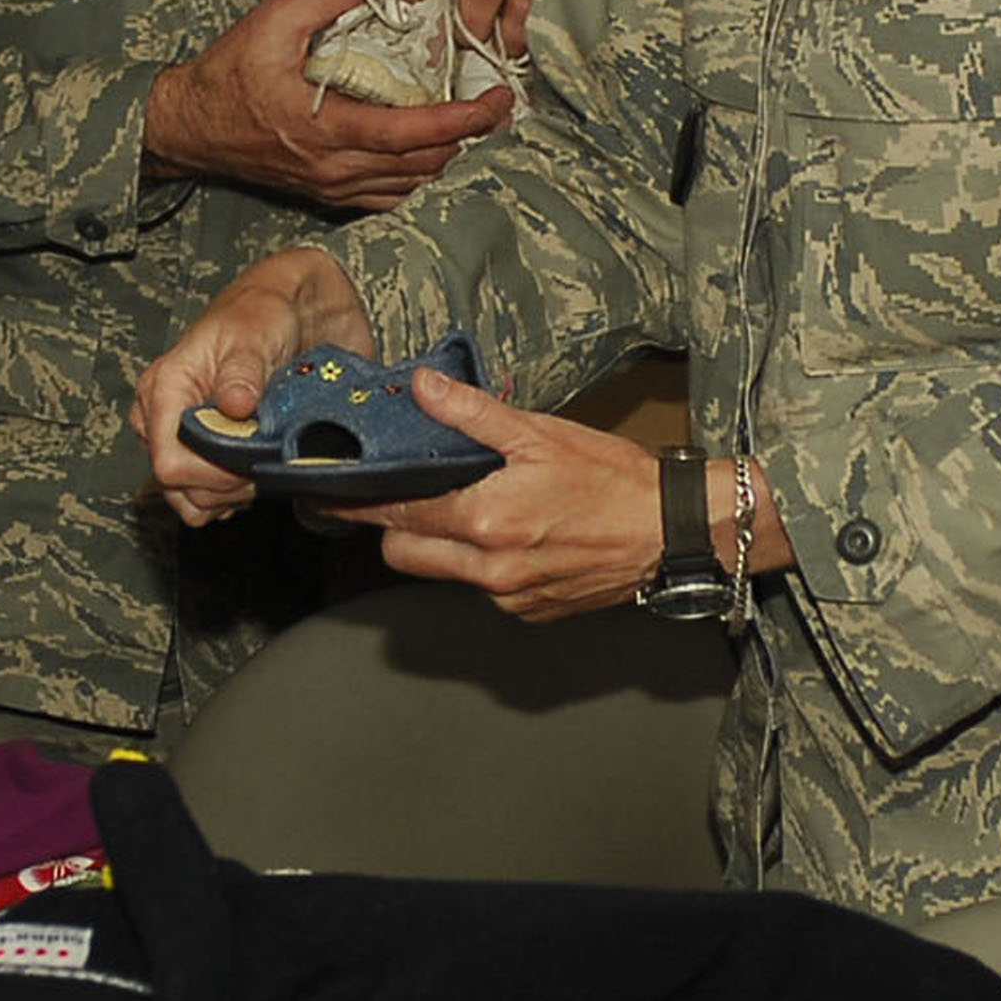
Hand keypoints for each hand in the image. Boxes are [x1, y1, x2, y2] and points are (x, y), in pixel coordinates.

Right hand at [133, 248, 374, 526]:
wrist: (287, 310)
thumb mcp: (253, 334)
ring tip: (264, 460)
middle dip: (225, 484)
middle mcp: (163, 417)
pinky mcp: (202, 451)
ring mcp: (181, 437)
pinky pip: (207, 496)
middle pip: (178, 486)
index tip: (251, 461)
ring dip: (233, 491)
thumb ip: (242, 372)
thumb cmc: (263, 314)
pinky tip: (258, 468)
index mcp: (164, 388)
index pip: (168, 462)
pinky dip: (235, 492)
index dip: (211, 474)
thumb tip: (234, 405)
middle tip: (264, 458)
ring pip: (192, 498)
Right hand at [145, 0, 509, 211]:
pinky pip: (387, 198)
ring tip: (472, 125)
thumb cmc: (226, 74)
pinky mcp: (326, 192)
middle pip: (422, 166)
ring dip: (446, 159)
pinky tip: (431, 152)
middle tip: (496, 105)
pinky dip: (418, 178)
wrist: (187, 127)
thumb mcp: (274, 19)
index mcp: (325, 127)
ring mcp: (331, 186)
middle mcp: (334, 167)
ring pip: (410, 188)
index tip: (494, 102)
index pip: (410, 134)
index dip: (461, 121)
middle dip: (468, 139)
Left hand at [320, 367, 666, 621]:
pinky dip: (482, 564)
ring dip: (440, 543)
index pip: (395, 512)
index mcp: (485, 520)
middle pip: (403, 552)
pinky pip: (482, 589)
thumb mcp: (542, 434)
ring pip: (442, 573)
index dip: (356, 500)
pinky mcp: (530, 613)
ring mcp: (509, 597)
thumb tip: (422, 387)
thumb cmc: (614, 480)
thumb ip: (474, 413)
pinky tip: (513, 535)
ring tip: (470, 507)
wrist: (673, 534)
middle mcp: (489, 569)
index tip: (327, 492)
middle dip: (393, 525)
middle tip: (407, 491)